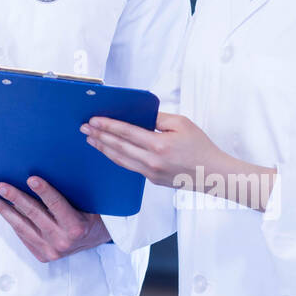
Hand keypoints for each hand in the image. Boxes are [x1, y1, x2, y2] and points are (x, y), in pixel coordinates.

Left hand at [0, 176, 109, 262]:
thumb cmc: (90, 214)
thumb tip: (42, 174)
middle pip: (34, 215)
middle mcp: (62, 241)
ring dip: (3, 210)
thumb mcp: (86, 202)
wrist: (94, 239)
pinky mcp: (42, 255)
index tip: (31, 178)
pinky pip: (22, 234)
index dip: (44, 191)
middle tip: (0, 186)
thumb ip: (69, 192)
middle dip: (15, 198)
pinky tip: (1, 209)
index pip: (57, 205)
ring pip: (22, 226)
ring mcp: (50, 250)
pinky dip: (12, 220)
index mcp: (76, 227)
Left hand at [82, 112, 225, 186]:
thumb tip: (139, 115)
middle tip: (84, 128)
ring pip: (120, 159)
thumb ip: (158, 118)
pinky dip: (117, 158)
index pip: (126, 133)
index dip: (107, 126)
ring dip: (104, 148)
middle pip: (118, 147)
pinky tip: (109, 151)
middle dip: (99, 136)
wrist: (211, 173)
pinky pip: (130, 167)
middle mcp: (151, 161)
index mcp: (159, 145)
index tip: (93, 120)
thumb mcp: (181, 123)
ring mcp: (150, 173)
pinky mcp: (152, 180)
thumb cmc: (200, 146)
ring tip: (91, 140)